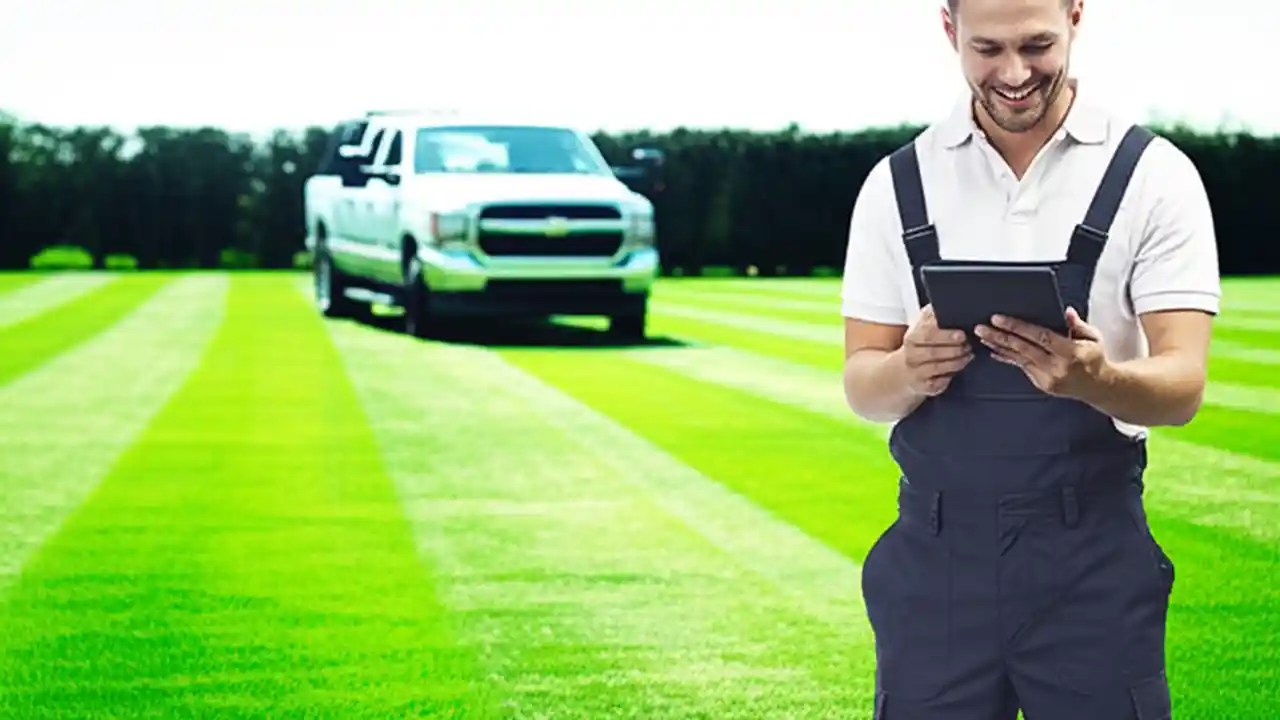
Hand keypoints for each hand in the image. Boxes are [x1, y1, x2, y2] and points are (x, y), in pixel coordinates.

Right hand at [900, 304, 973, 396]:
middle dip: (954, 349)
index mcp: (912, 336)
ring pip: (938, 367)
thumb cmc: (919, 344)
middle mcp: (911, 354)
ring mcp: (916, 372)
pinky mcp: (923, 387)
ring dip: (957, 362)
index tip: (961, 334)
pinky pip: (938, 384)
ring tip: (969, 355)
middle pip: (933, 352)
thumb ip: (932, 314)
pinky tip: (959, 369)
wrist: (900, 372)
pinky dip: (950, 377)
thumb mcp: (921, 326)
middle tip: (970, 345)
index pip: (926, 333)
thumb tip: (951, 299)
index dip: (945, 334)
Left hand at [974, 307, 1108, 398]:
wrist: (1098, 387)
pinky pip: (1021, 367)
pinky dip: (1007, 358)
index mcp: (1071, 352)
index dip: (1017, 327)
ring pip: (1018, 359)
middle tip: (981, 328)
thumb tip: (1066, 311)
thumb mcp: (1093, 337)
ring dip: (998, 347)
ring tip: (982, 337)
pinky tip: (993, 350)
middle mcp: (1057, 367)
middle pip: (1023, 349)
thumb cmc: (1095, 357)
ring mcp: (1048, 378)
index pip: (1040, 337)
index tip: (998, 319)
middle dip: (999, 337)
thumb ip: (1077, 324)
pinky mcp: (1041, 384)